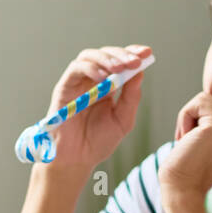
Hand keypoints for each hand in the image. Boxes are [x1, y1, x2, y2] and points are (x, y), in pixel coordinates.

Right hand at [39, 44, 150, 169]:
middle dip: (122, 54)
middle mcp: (92, 80)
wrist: (78, 160)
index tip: (147, 53)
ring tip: (120, 69)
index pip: (120, 62)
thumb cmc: (99, 142)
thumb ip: (131, 98)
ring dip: (107, 59)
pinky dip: (91, 69)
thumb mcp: (123, 120)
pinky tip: (103, 78)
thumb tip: (140, 73)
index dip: (132, 53)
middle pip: (106, 54)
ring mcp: (78, 83)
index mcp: (108, 86)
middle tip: (135, 61)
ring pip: (90, 56)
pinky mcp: (64, 87)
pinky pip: (76, 69)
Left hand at [158, 92, 211, 202]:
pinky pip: (197, 103)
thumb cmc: (191, 168)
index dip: (203, 122)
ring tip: (190, 142)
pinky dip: (184, 119)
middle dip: (195, 119)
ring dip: (188, 119)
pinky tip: (188, 139)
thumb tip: (211, 96)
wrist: (184, 188)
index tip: (200, 148)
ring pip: (204, 99)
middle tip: (192, 145)